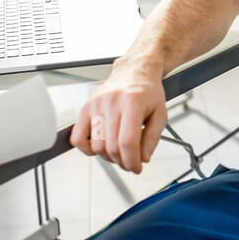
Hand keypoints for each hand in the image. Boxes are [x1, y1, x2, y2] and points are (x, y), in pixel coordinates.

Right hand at [69, 54, 167, 172]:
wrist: (135, 71)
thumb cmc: (148, 91)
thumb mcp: (160, 113)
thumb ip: (152, 138)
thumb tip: (143, 159)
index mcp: (133, 102)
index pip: (127, 142)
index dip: (132, 161)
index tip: (137, 168)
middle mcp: (111, 102)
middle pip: (111, 147)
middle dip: (122, 162)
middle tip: (130, 162)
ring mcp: (96, 104)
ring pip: (96, 145)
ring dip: (108, 157)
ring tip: (119, 153)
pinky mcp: (85, 107)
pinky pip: (77, 137)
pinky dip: (87, 149)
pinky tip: (100, 146)